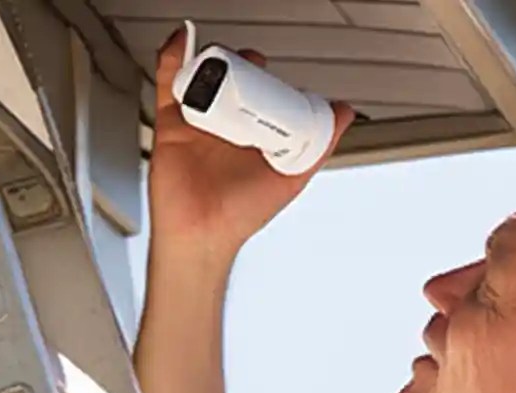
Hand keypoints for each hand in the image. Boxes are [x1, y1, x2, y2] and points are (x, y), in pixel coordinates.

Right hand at [148, 28, 355, 258]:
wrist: (201, 230)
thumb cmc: (242, 213)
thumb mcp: (293, 176)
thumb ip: (319, 145)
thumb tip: (345, 113)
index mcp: (255, 136)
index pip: (266, 95)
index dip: (272, 82)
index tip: (277, 79)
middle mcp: (228, 127)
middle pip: (236, 80)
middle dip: (245, 66)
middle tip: (252, 68)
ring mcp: (201, 122)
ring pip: (206, 76)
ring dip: (216, 59)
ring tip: (225, 58)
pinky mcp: (173, 121)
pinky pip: (170, 82)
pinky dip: (175, 56)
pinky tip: (185, 40)